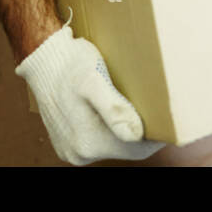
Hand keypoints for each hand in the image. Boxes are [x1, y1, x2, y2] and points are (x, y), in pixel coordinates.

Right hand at [15, 24, 166, 165]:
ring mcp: (72, 149)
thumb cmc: (70, 65)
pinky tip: (115, 106)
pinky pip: (98, 140)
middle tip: (156, 106)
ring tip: (135, 104)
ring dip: (127, 129)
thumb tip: (137, 134)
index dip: (157, 135)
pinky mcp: (68, 141)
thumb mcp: (93, 80)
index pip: (138, 149)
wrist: (42, 58)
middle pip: (126, 148)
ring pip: (113, 144)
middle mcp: (78, 152)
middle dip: (143, 131)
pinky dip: (110, 127)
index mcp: (88, 142)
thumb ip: (114, 108)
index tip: (168, 116)